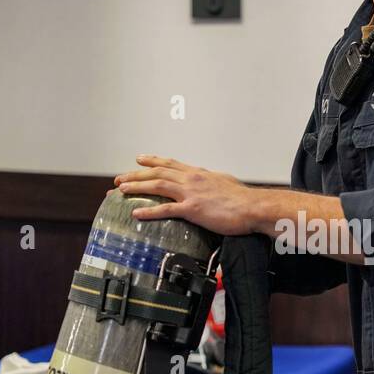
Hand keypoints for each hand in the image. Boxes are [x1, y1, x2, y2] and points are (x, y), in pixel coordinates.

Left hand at [112, 155, 258, 234]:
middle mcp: (191, 179)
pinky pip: (166, 209)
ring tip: (121, 190)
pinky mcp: (192, 209)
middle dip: (136, 174)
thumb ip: (212, 180)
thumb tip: (209, 180)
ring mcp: (190, 193)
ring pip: (157, 185)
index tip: (138, 160)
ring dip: (137, 187)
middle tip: (120, 178)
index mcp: (198, 173)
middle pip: (157, 172)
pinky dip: (149, 211)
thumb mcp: (225, 182)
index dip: (152, 161)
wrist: (252, 207)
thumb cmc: (242, 198)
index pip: (170, 163)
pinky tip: (136, 213)